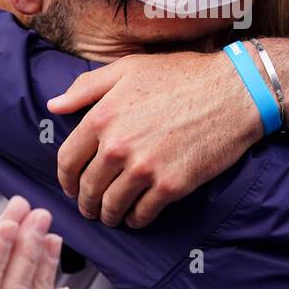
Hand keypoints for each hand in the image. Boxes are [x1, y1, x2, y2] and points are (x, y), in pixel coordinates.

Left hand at [47, 51, 262, 227]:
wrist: (234, 91)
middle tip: (90, 208)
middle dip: (86, 202)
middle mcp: (117, 145)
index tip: (70, 186)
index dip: (65, 179)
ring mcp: (144, 168)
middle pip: (88, 188)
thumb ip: (86, 88)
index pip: (68, 160)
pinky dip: (136, 220)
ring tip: (111, 216)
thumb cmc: (184, 75)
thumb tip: (54, 105)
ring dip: (108, 215)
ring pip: (112, 206)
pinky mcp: (170, 185)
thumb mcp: (129, 69)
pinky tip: (137, 216)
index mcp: (102, 116)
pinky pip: (142, 214)